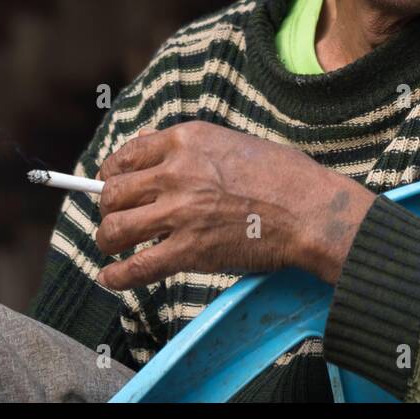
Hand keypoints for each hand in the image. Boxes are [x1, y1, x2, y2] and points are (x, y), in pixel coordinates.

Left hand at [93, 121, 376, 289]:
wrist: (311, 210)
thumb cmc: (285, 176)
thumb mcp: (233, 141)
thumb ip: (190, 146)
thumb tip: (150, 143)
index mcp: (187, 140)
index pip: (127, 154)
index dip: (112, 173)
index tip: (111, 184)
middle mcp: (176, 172)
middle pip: (114, 191)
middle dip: (108, 208)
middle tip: (116, 219)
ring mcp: (181, 211)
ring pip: (115, 227)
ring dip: (109, 240)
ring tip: (113, 248)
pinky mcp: (190, 250)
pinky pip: (136, 266)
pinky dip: (117, 276)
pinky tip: (111, 278)